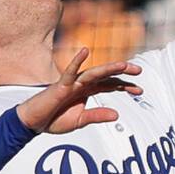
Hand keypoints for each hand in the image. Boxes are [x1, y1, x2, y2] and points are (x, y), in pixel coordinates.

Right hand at [16, 48, 142, 133]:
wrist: (34, 122)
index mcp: (87, 91)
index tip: (140, 90)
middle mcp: (82, 84)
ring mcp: (72, 83)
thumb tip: (117, 115)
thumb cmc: (54, 119)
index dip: (124, 86)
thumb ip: (97, 116)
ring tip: (123, 65)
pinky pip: (69, 71)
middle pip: (105, 75)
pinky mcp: (60, 85)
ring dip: (108, 68)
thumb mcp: (80, 120)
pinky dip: (76, 61)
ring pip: (93, 73)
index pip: (109, 85)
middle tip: (139, 71)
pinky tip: (84, 51)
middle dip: (121, 72)